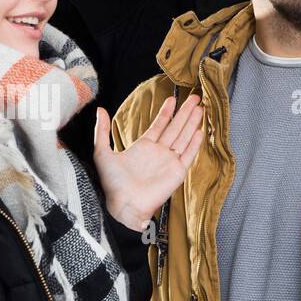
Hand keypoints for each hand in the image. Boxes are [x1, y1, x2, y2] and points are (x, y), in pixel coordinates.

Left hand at [92, 94, 203, 230]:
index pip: (159, 125)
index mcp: (143, 147)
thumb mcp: (102, 153)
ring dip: (192, 122)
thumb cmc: (112, 183)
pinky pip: (188, 154)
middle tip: (194, 97)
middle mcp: (159, 152)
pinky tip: (199, 130)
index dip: (166, 112)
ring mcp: (169, 161)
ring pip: (183, 137)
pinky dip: (194, 143)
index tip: (173, 99)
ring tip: (200, 108)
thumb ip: (102, 131)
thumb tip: (100, 109)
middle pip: (175, 127)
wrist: (124, 204)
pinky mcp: (177, 171)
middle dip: (185, 112)